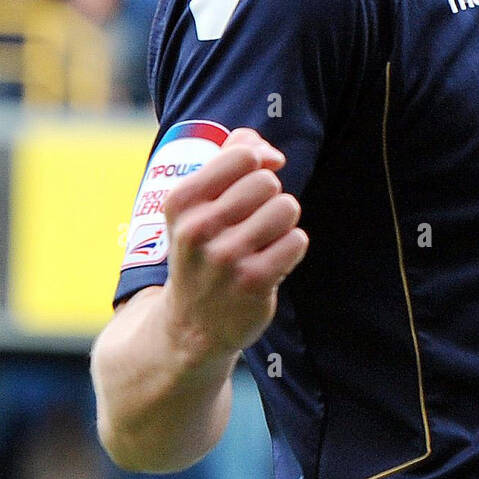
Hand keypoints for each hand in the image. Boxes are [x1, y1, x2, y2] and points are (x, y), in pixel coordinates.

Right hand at [161, 128, 307, 360]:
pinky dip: (291, 247)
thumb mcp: (197, 204)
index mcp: (181, 202)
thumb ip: (230, 158)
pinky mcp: (254, 282)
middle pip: (267, 182)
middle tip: (254, 219)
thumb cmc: (203, 249)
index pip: (241, 156)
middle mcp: (198, 229)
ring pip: (286, 208)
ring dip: (283, 221)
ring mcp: (226, 258)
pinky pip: (297, 240)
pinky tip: (272, 260)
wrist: (191, 325)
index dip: (259, 161)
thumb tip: (269, 153)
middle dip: (270, 196)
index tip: (255, 177)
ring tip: (264, 238)